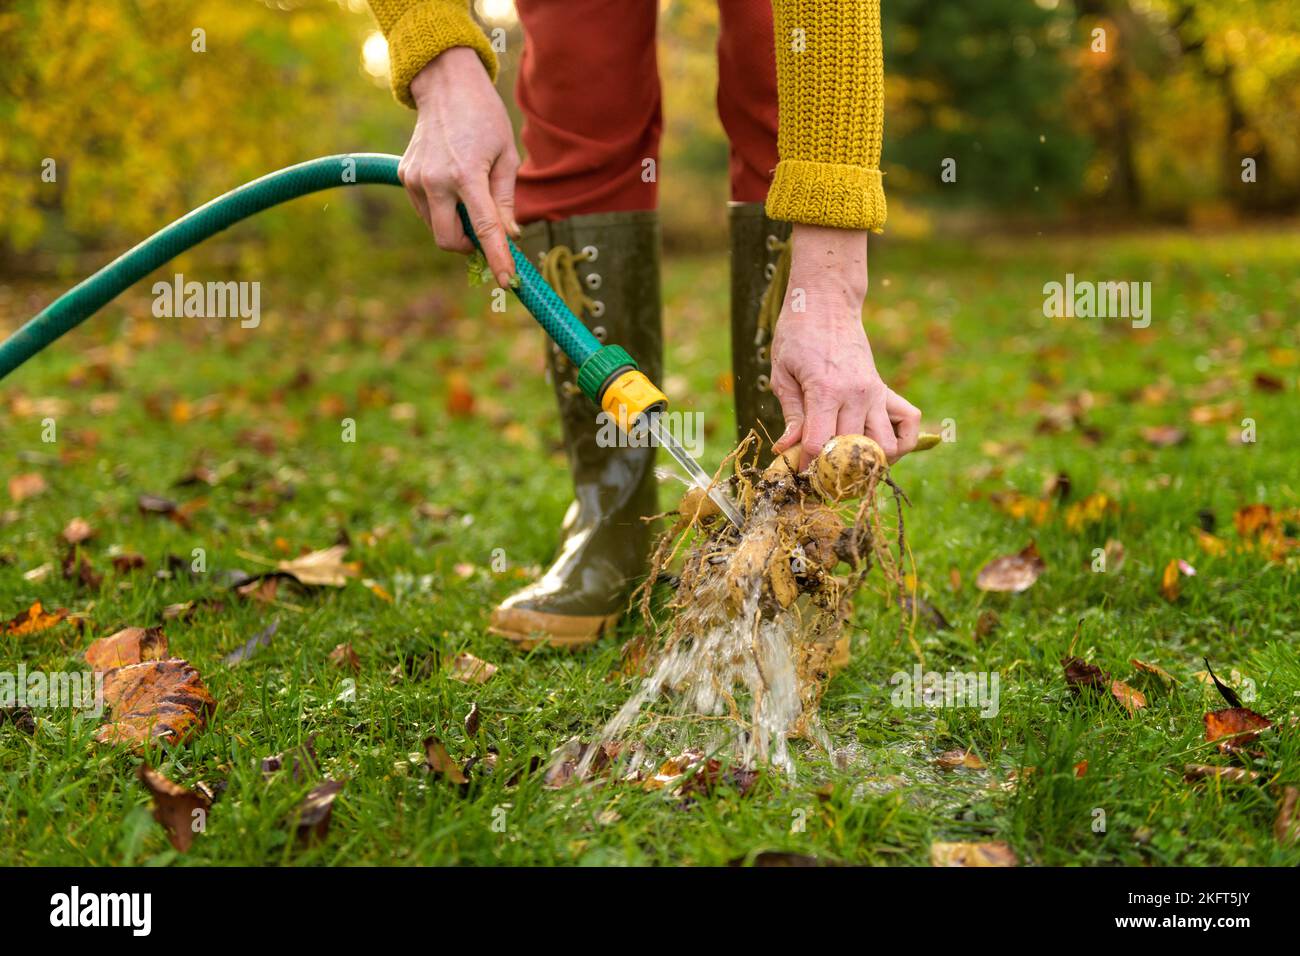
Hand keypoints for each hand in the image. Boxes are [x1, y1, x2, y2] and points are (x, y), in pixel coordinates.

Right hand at [400, 47, 519, 286]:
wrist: (444, 84)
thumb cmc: (483, 117)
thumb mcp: (505, 155)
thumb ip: (505, 200)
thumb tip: (510, 236)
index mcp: (467, 175)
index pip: (484, 229)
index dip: (497, 258)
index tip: (507, 281)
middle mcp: (435, 180)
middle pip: (448, 240)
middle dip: (468, 246)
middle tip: (485, 232)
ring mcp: (415, 179)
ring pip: (436, 227)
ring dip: (455, 224)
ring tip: (469, 193)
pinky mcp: (405, 176)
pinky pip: (426, 209)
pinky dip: (442, 209)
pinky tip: (451, 182)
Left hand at [769, 223, 920, 470]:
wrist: (827, 302)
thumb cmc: (798, 335)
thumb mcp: (782, 373)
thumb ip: (791, 414)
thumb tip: (786, 450)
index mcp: (826, 391)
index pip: (820, 445)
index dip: (808, 466)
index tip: (799, 474)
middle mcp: (857, 395)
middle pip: (853, 452)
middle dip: (836, 471)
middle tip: (820, 475)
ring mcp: (875, 393)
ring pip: (887, 446)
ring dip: (870, 462)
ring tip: (850, 466)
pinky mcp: (885, 389)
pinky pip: (909, 422)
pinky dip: (901, 441)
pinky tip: (878, 447)